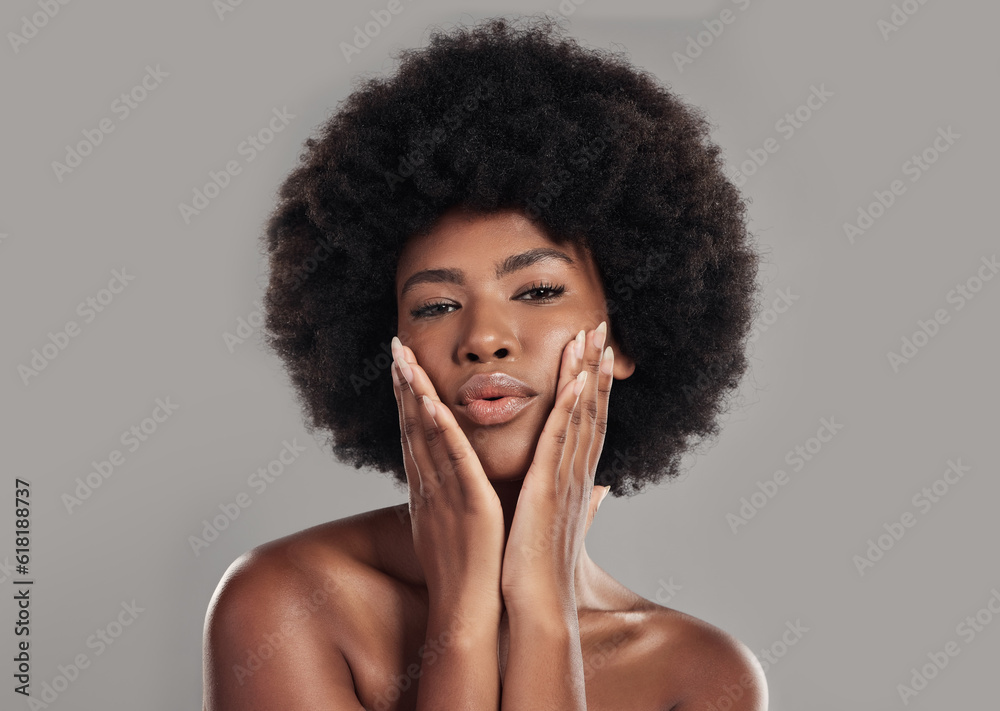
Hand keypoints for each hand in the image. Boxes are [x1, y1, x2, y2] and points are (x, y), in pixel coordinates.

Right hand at [390, 337, 505, 608]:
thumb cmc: (469, 574)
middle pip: (413, 426)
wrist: (468, 612)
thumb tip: (471, 484)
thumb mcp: (463, 526)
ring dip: (415, 395)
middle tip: (396, 347)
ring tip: (406, 359)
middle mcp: (431, 486)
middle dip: (404, 384)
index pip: (417, 434)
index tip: (404, 366)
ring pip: (426, 435)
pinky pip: (452, 461)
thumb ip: (467, 497)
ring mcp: (445, 494)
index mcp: (432, 489)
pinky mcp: (467, 503)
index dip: (408, 398)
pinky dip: (441, 430)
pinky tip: (432, 403)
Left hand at [500, 322, 613, 610]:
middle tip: (602, 327)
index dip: (595, 386)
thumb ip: (583, 505)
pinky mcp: (549, 486)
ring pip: (581, 415)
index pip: (588, 423)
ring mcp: (566, 477)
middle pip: (592, 409)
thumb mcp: (565, 528)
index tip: (598, 353)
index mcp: (574, 480)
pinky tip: (574, 378)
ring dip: (586, 373)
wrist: (539, 606)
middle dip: (597, 366)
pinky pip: (561, 437)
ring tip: (591, 336)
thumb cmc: (545, 570)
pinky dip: (569, 405)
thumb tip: (600, 492)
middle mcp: (576, 473)